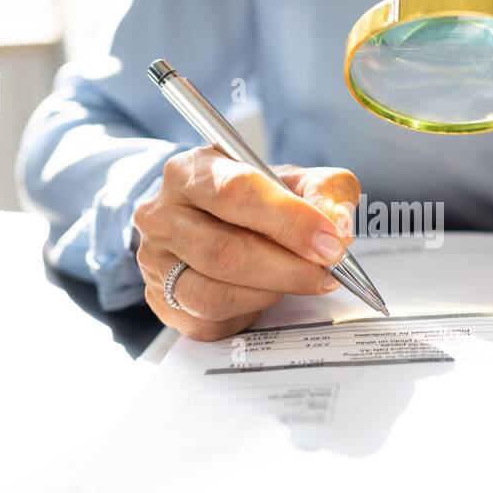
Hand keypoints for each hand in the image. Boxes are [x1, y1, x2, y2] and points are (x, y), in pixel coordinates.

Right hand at [134, 147, 358, 340]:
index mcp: (192, 171)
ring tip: (298, 280)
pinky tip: (266, 293)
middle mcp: (162, 216)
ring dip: (270, 292)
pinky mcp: (163, 304)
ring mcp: (156, 263)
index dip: (289, 220)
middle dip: (288, 268)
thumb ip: (324, 192)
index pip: (236, 192)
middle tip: (327, 273)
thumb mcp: (292, 181)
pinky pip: (211, 320)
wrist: (208, 225)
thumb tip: (336, 224)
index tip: (330, 242)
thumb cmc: (253, 201)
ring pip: (214, 294)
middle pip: (224, 251)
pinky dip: (250, 311)